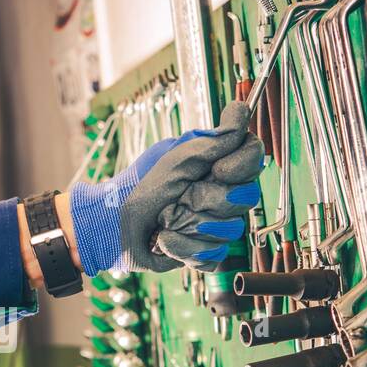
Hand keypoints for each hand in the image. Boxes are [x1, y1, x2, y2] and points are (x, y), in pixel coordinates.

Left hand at [69, 101, 264, 273]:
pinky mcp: (204, 253)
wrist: (112, 225)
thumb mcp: (175, 159)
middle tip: (180, 198)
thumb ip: (213, 140)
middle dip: (207, 199)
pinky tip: (165, 240)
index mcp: (216, 166)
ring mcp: (215, 225)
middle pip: (246, 197)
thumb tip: (241, 110)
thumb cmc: (139, 187)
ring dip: (190, 225)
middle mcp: (221, 195)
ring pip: (231, 230)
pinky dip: (184, 249)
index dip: (242, 166)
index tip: (219, 169)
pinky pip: (214, 256)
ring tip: (166, 220)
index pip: (254, 158)